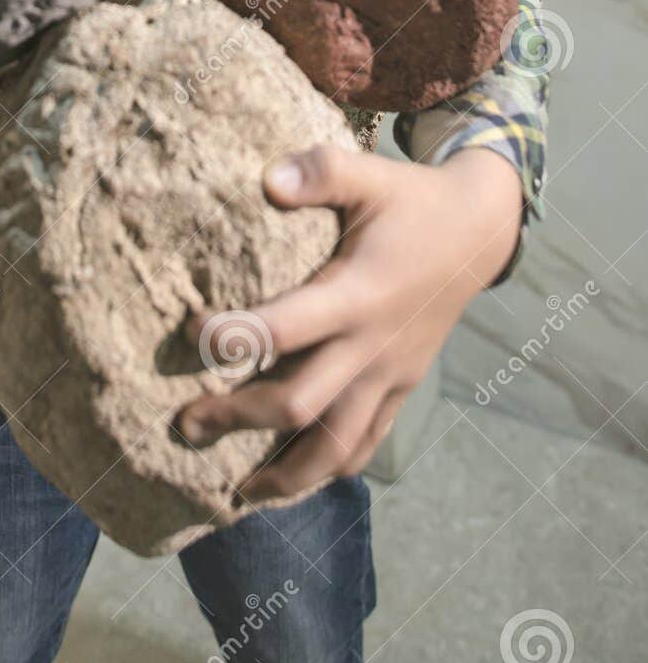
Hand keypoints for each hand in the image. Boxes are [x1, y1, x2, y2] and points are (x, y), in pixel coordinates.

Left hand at [176, 142, 522, 501]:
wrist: (479, 233)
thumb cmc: (411, 200)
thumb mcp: (368, 174)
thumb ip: (320, 172)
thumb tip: (268, 180)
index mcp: (356, 295)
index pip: (282, 330)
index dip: (230, 337)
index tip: (191, 329)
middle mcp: (371, 346)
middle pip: (299, 405)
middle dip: (237, 419)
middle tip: (185, 425)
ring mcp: (389, 374)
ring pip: (337, 447)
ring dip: (284, 474)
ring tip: (238, 491)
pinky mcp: (400, 387)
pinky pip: (367, 443)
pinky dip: (328, 468)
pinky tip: (292, 481)